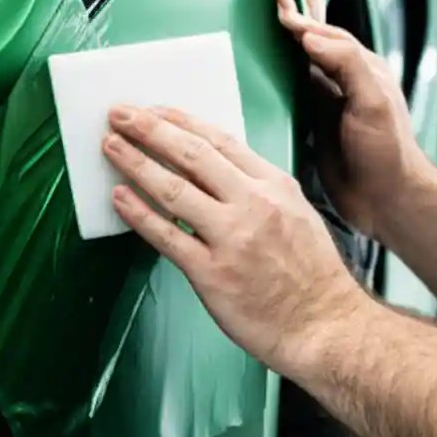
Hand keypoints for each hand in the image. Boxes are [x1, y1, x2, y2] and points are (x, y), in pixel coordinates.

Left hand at [102, 104, 366, 378]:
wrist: (325, 326)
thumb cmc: (312, 275)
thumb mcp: (297, 213)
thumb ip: (259, 189)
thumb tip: (217, 169)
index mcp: (274, 186)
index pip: (219, 141)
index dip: (181, 121)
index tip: (154, 110)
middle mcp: (252, 205)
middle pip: (191, 155)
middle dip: (150, 130)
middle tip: (120, 114)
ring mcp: (231, 238)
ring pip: (174, 189)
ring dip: (137, 163)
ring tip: (111, 146)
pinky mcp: (212, 274)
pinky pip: (167, 236)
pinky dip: (139, 214)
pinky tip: (120, 197)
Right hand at [272, 0, 433, 238]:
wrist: (388, 200)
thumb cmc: (389, 152)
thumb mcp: (374, 102)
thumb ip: (347, 64)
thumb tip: (310, 34)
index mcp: (356, 67)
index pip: (322, 27)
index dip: (300, 5)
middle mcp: (339, 79)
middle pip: (312, 33)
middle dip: (297, 4)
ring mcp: (325, 102)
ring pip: (297, 61)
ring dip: (281, 38)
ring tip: (265, 16)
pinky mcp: (312, 126)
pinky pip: (288, 93)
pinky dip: (273, 77)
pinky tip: (260, 74)